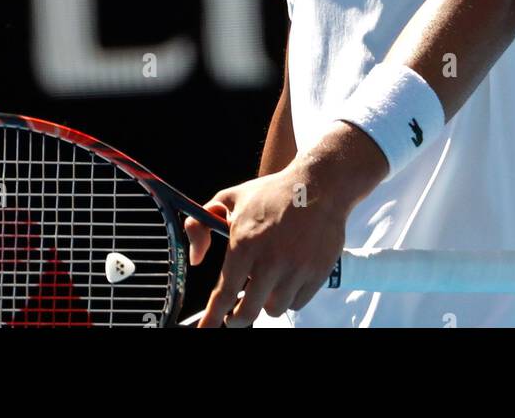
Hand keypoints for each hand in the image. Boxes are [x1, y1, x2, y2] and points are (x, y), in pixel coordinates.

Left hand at [186, 124, 387, 326]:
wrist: (319, 185)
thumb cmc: (272, 193)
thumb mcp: (231, 198)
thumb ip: (202, 224)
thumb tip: (196, 259)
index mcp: (245, 243)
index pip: (224, 293)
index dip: (212, 318)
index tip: (205, 329)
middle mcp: (271, 261)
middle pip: (248, 313)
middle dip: (237, 318)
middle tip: (235, 314)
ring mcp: (296, 269)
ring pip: (274, 310)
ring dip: (266, 302)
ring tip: (268, 282)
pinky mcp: (317, 273)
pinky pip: (297, 303)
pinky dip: (289, 296)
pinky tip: (288, 276)